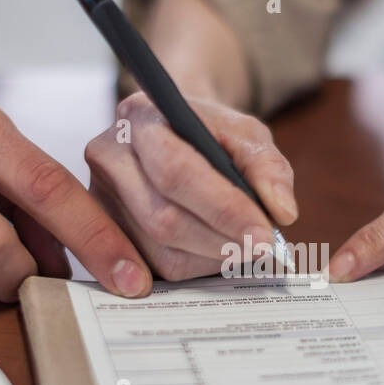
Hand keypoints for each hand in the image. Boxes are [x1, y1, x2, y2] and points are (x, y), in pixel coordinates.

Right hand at [85, 91, 297, 279]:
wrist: (172, 134)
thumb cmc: (209, 133)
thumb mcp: (246, 134)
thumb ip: (269, 166)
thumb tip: (282, 210)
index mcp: (139, 118)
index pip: (176, 170)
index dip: (223, 208)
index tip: (264, 233)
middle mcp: (109, 157)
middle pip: (164, 218)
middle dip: (222, 239)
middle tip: (262, 245)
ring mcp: (101, 199)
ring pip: (160, 250)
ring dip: (212, 256)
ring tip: (242, 243)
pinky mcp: (107, 233)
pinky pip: (155, 266)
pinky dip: (197, 265)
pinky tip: (216, 248)